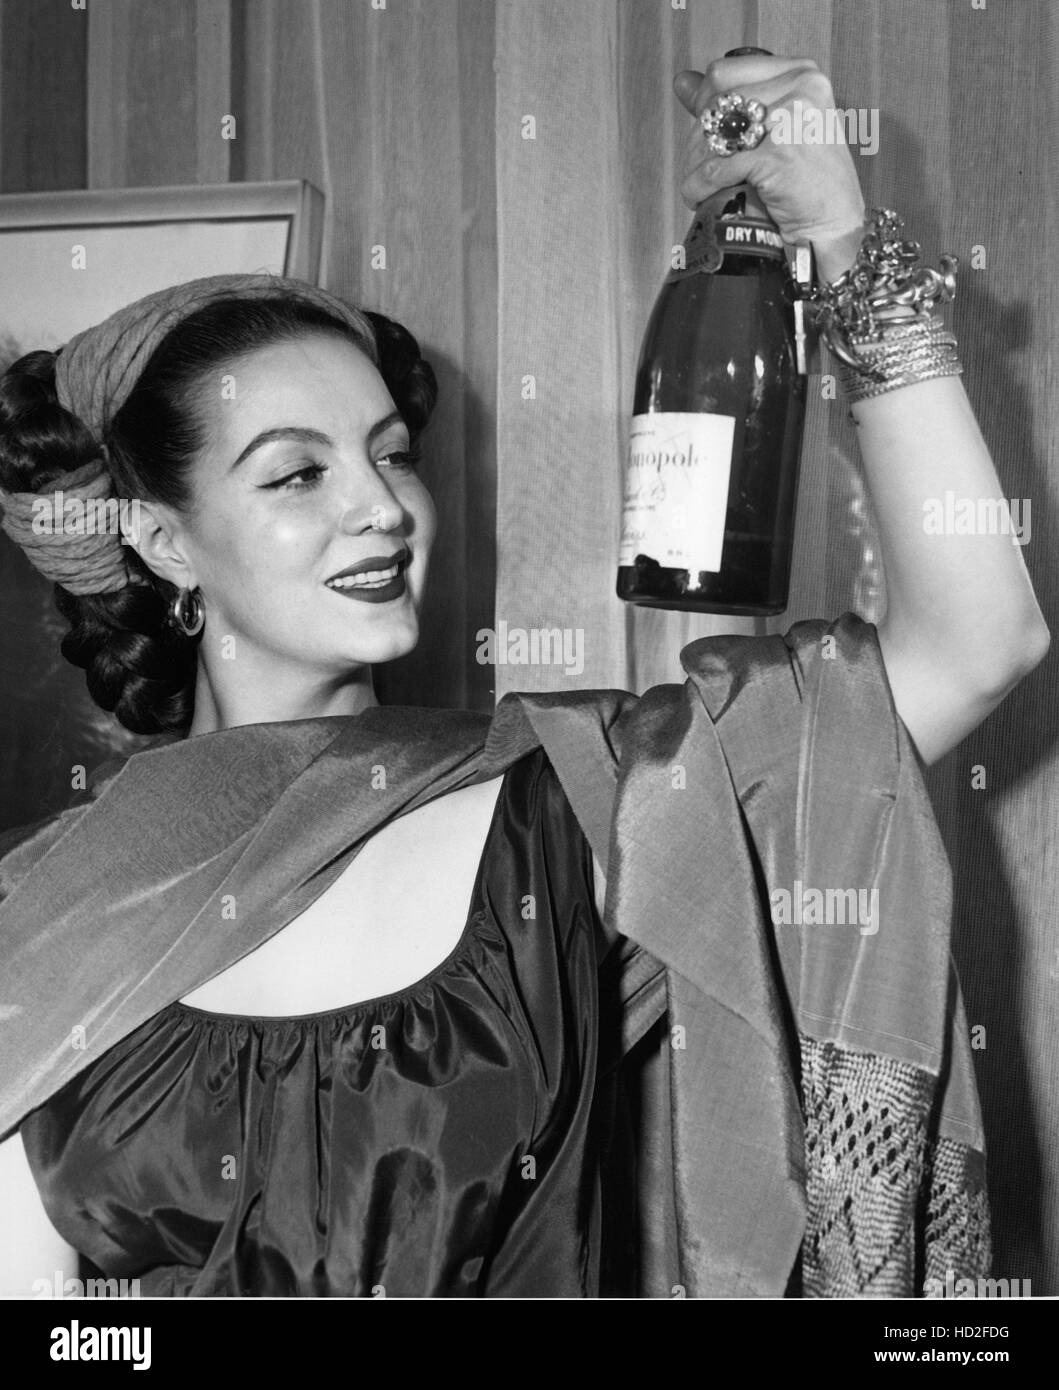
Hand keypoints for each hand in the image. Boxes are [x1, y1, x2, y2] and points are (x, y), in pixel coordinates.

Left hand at [674, 54, 866, 280]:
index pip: (725, 73)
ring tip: (695, 183)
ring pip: (714, 136)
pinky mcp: (776, 155)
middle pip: (716, 104)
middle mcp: (800, 88)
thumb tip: (682, 81)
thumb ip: (733, 102)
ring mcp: (790, 120)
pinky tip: (698, 197)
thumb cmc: (809, 180)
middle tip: (695, 165)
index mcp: (802, 73)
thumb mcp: (779, 128)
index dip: (704, 104)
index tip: (705, 131)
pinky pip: (717, 168)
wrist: (834, 225)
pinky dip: (700, 186)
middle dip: (697, 139)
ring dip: (694, 164)